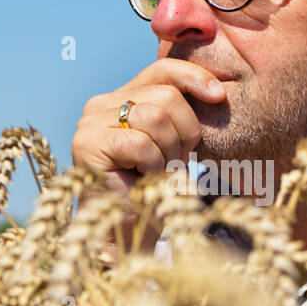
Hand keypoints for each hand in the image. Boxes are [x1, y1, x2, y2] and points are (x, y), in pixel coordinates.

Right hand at [71, 58, 226, 194]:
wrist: (126, 234)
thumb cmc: (151, 191)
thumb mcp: (172, 144)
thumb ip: (180, 114)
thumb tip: (216, 89)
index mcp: (122, 97)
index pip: (162, 71)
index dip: (194, 77)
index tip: (218, 95)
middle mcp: (102, 104)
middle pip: (166, 96)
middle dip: (185, 132)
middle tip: (177, 160)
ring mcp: (90, 122)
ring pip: (156, 117)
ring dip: (169, 152)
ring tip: (159, 171)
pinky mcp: (87, 142)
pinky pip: (140, 143)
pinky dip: (152, 165)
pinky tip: (143, 179)